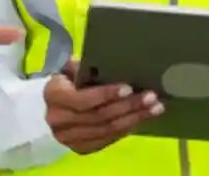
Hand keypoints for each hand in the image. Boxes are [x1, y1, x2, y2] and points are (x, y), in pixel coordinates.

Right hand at [43, 59, 162, 153]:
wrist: (54, 104)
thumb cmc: (68, 80)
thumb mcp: (72, 67)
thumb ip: (86, 65)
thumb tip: (110, 62)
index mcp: (53, 95)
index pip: (82, 99)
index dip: (106, 94)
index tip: (128, 88)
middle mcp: (58, 120)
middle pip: (99, 116)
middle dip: (128, 106)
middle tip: (151, 97)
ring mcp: (69, 137)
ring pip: (107, 129)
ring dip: (134, 118)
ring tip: (155, 108)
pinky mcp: (80, 147)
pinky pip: (108, 139)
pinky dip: (127, 128)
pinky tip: (142, 118)